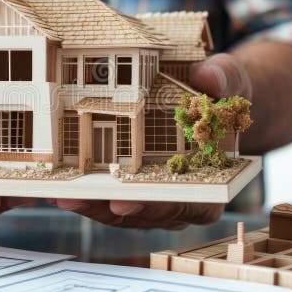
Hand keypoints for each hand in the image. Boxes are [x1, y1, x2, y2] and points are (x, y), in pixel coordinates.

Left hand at [45, 54, 246, 229]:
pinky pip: (111, 200)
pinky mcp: (136, 190)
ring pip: (125, 213)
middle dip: (114, 208)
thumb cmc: (218, 92)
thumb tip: (211, 78)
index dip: (160, 206)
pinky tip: (63, 188)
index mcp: (215, 177)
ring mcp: (158, 197)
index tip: (128, 203)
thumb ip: (224, 77)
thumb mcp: (228, 78)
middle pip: (149, 214)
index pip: (191, 203)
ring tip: (65, 195)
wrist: (206, 96)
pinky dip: (90, 196)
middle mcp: (186, 195)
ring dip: (95, 206)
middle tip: (84, 198)